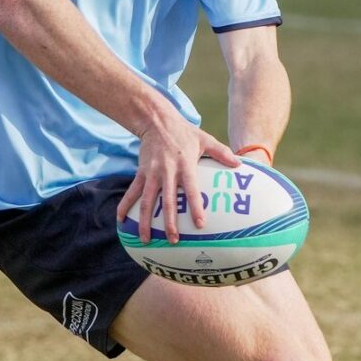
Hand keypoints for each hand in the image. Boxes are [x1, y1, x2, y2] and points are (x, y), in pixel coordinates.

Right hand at [117, 111, 238, 243]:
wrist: (156, 120)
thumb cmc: (184, 132)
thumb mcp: (205, 139)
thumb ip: (222, 152)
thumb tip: (239, 164)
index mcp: (185, 165)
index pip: (192, 190)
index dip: (196, 207)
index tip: (200, 224)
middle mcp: (167, 171)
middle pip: (167, 201)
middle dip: (169, 222)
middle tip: (173, 240)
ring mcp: (151, 173)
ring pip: (146, 201)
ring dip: (145, 221)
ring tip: (146, 239)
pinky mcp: (140, 173)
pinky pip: (132, 192)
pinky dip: (125, 206)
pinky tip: (121, 220)